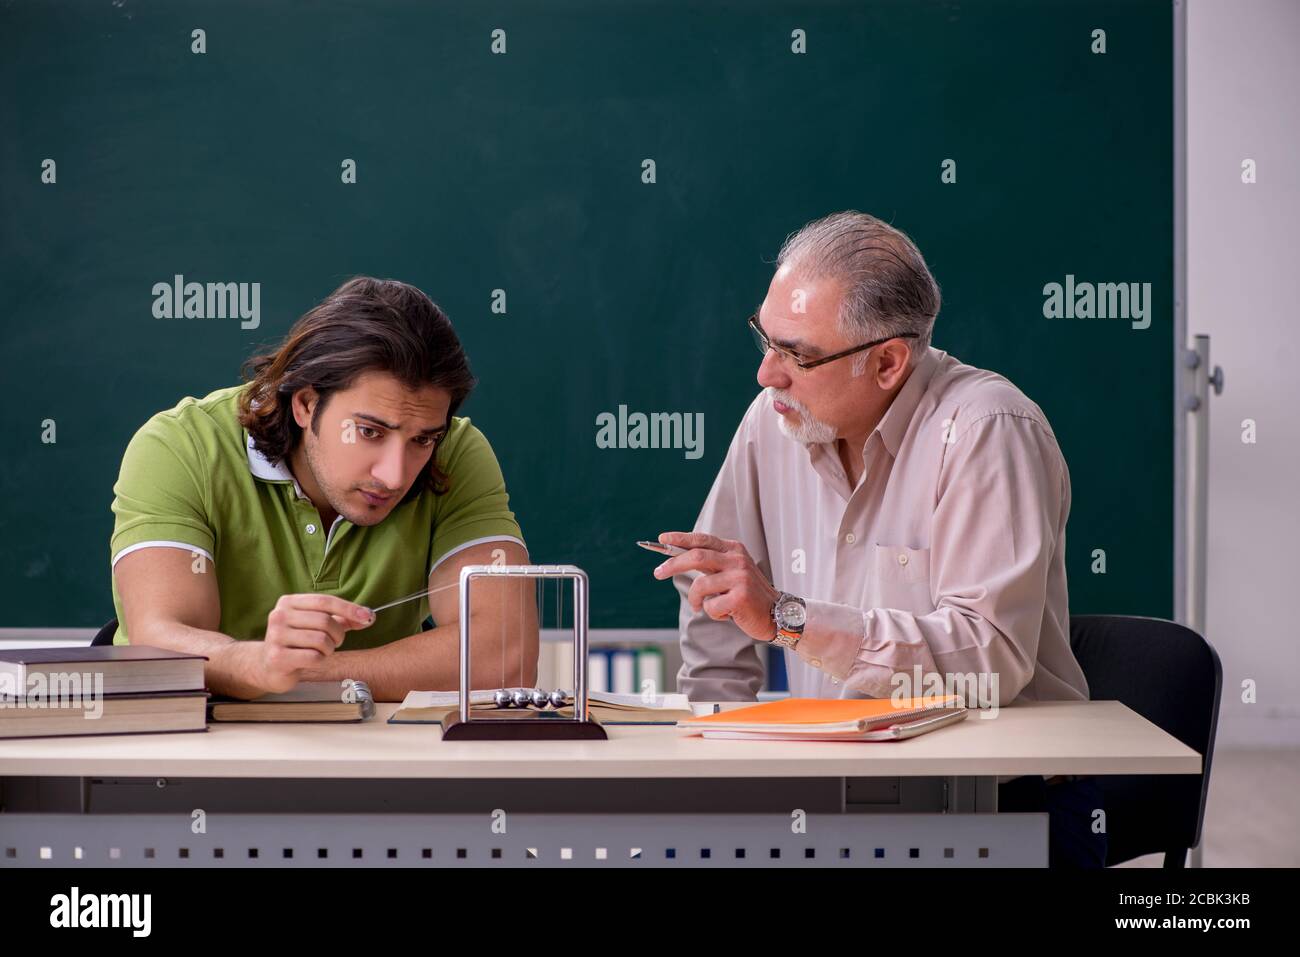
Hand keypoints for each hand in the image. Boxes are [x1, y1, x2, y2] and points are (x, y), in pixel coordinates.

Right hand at [256, 593, 372, 692]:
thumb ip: (342, 619)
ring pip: (321, 640)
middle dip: (338, 635)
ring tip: (319, 652)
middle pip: (325, 621)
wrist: (267, 666)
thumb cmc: (297, 643)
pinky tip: (310, 661)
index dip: (349, 608)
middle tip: (335, 642)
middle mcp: (279, 616)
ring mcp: (276, 636)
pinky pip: (313, 657)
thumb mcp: (317, 625)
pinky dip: (319, 660)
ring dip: (328, 649)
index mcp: (289, 602)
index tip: (367, 616)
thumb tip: (368, 616)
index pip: (325, 601)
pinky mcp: (277, 657)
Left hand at [652, 531, 778, 642]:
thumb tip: (677, 558)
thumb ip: (710, 563)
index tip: (662, 540)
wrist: (778, 614)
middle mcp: (737, 560)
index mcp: (734, 550)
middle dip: (673, 565)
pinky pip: (710, 606)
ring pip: (700, 586)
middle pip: (697, 557)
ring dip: (694, 600)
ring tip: (701, 606)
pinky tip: (727, 614)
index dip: (680, 538)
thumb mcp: (731, 572)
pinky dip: (712, 613)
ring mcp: (740, 577)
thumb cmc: (748, 594)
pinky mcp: (740, 597)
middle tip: (658, 573)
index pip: (703, 539)